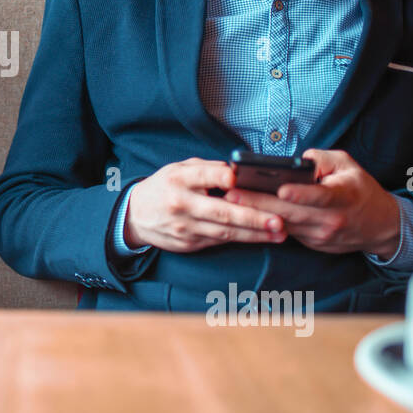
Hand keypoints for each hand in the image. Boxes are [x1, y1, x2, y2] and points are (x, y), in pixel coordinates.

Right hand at [123, 158, 286, 252]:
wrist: (134, 216)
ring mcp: (185, 227)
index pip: (203, 175)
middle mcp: (181, 204)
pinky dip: (241, 240)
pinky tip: (260, 238)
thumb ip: (207, 169)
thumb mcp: (178, 169)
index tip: (238, 178)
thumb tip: (237, 171)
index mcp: (178, 179)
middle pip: (221, 212)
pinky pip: (218, 242)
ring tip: (279, 233)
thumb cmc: (163, 187)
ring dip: (254, 234)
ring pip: (224, 233)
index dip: (221, 177)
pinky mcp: (188, 244)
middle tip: (278, 220)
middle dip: (252, 218)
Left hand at [222, 149, 400, 255]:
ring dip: (255, 214)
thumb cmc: (360, 189)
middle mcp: (331, 220)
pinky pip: (286, 232)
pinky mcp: (312, 243)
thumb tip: (295, 162)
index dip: (301, 194)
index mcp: (344, 197)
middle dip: (259, 203)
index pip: (320, 196)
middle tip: (232, 194)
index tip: (281, 189)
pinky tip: (245, 214)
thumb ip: (321, 159)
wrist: (381, 226)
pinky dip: (265, 223)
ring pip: (283, 225)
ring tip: (231, 202)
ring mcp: (321, 235)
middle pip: (291, 212)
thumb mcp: (348, 165)